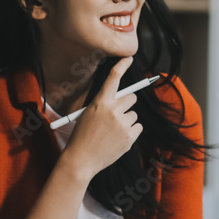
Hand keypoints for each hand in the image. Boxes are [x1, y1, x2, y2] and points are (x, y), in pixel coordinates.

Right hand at [61, 56, 141, 177]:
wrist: (81, 160)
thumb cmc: (82, 136)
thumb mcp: (88, 114)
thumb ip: (104, 105)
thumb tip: (125, 99)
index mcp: (99, 102)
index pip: (113, 78)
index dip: (122, 66)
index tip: (129, 58)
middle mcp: (113, 110)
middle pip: (131, 97)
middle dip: (126, 103)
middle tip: (116, 113)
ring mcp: (122, 124)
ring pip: (134, 114)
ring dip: (126, 120)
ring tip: (112, 131)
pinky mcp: (129, 137)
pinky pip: (137, 126)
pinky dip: (131, 131)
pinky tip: (117, 138)